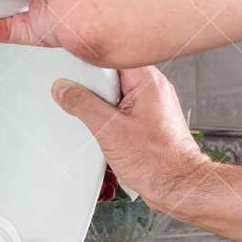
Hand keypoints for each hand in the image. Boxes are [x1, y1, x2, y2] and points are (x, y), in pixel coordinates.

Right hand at [52, 66, 208, 213]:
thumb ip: (83, 105)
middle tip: (87, 104)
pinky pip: (121, 108)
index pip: (112, 55)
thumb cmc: (158, 161)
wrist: (177, 186)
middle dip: (93, 87)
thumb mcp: (110, 131)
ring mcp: (151, 104)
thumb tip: (64, 89)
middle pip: (111, 73)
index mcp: (148, 80)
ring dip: (101, 106)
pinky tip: (108, 132)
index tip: (72, 72)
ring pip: (114, 93)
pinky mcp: (147, 119)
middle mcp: (152, 88)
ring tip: (103, 124)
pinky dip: (110, 118)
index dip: (89, 61)